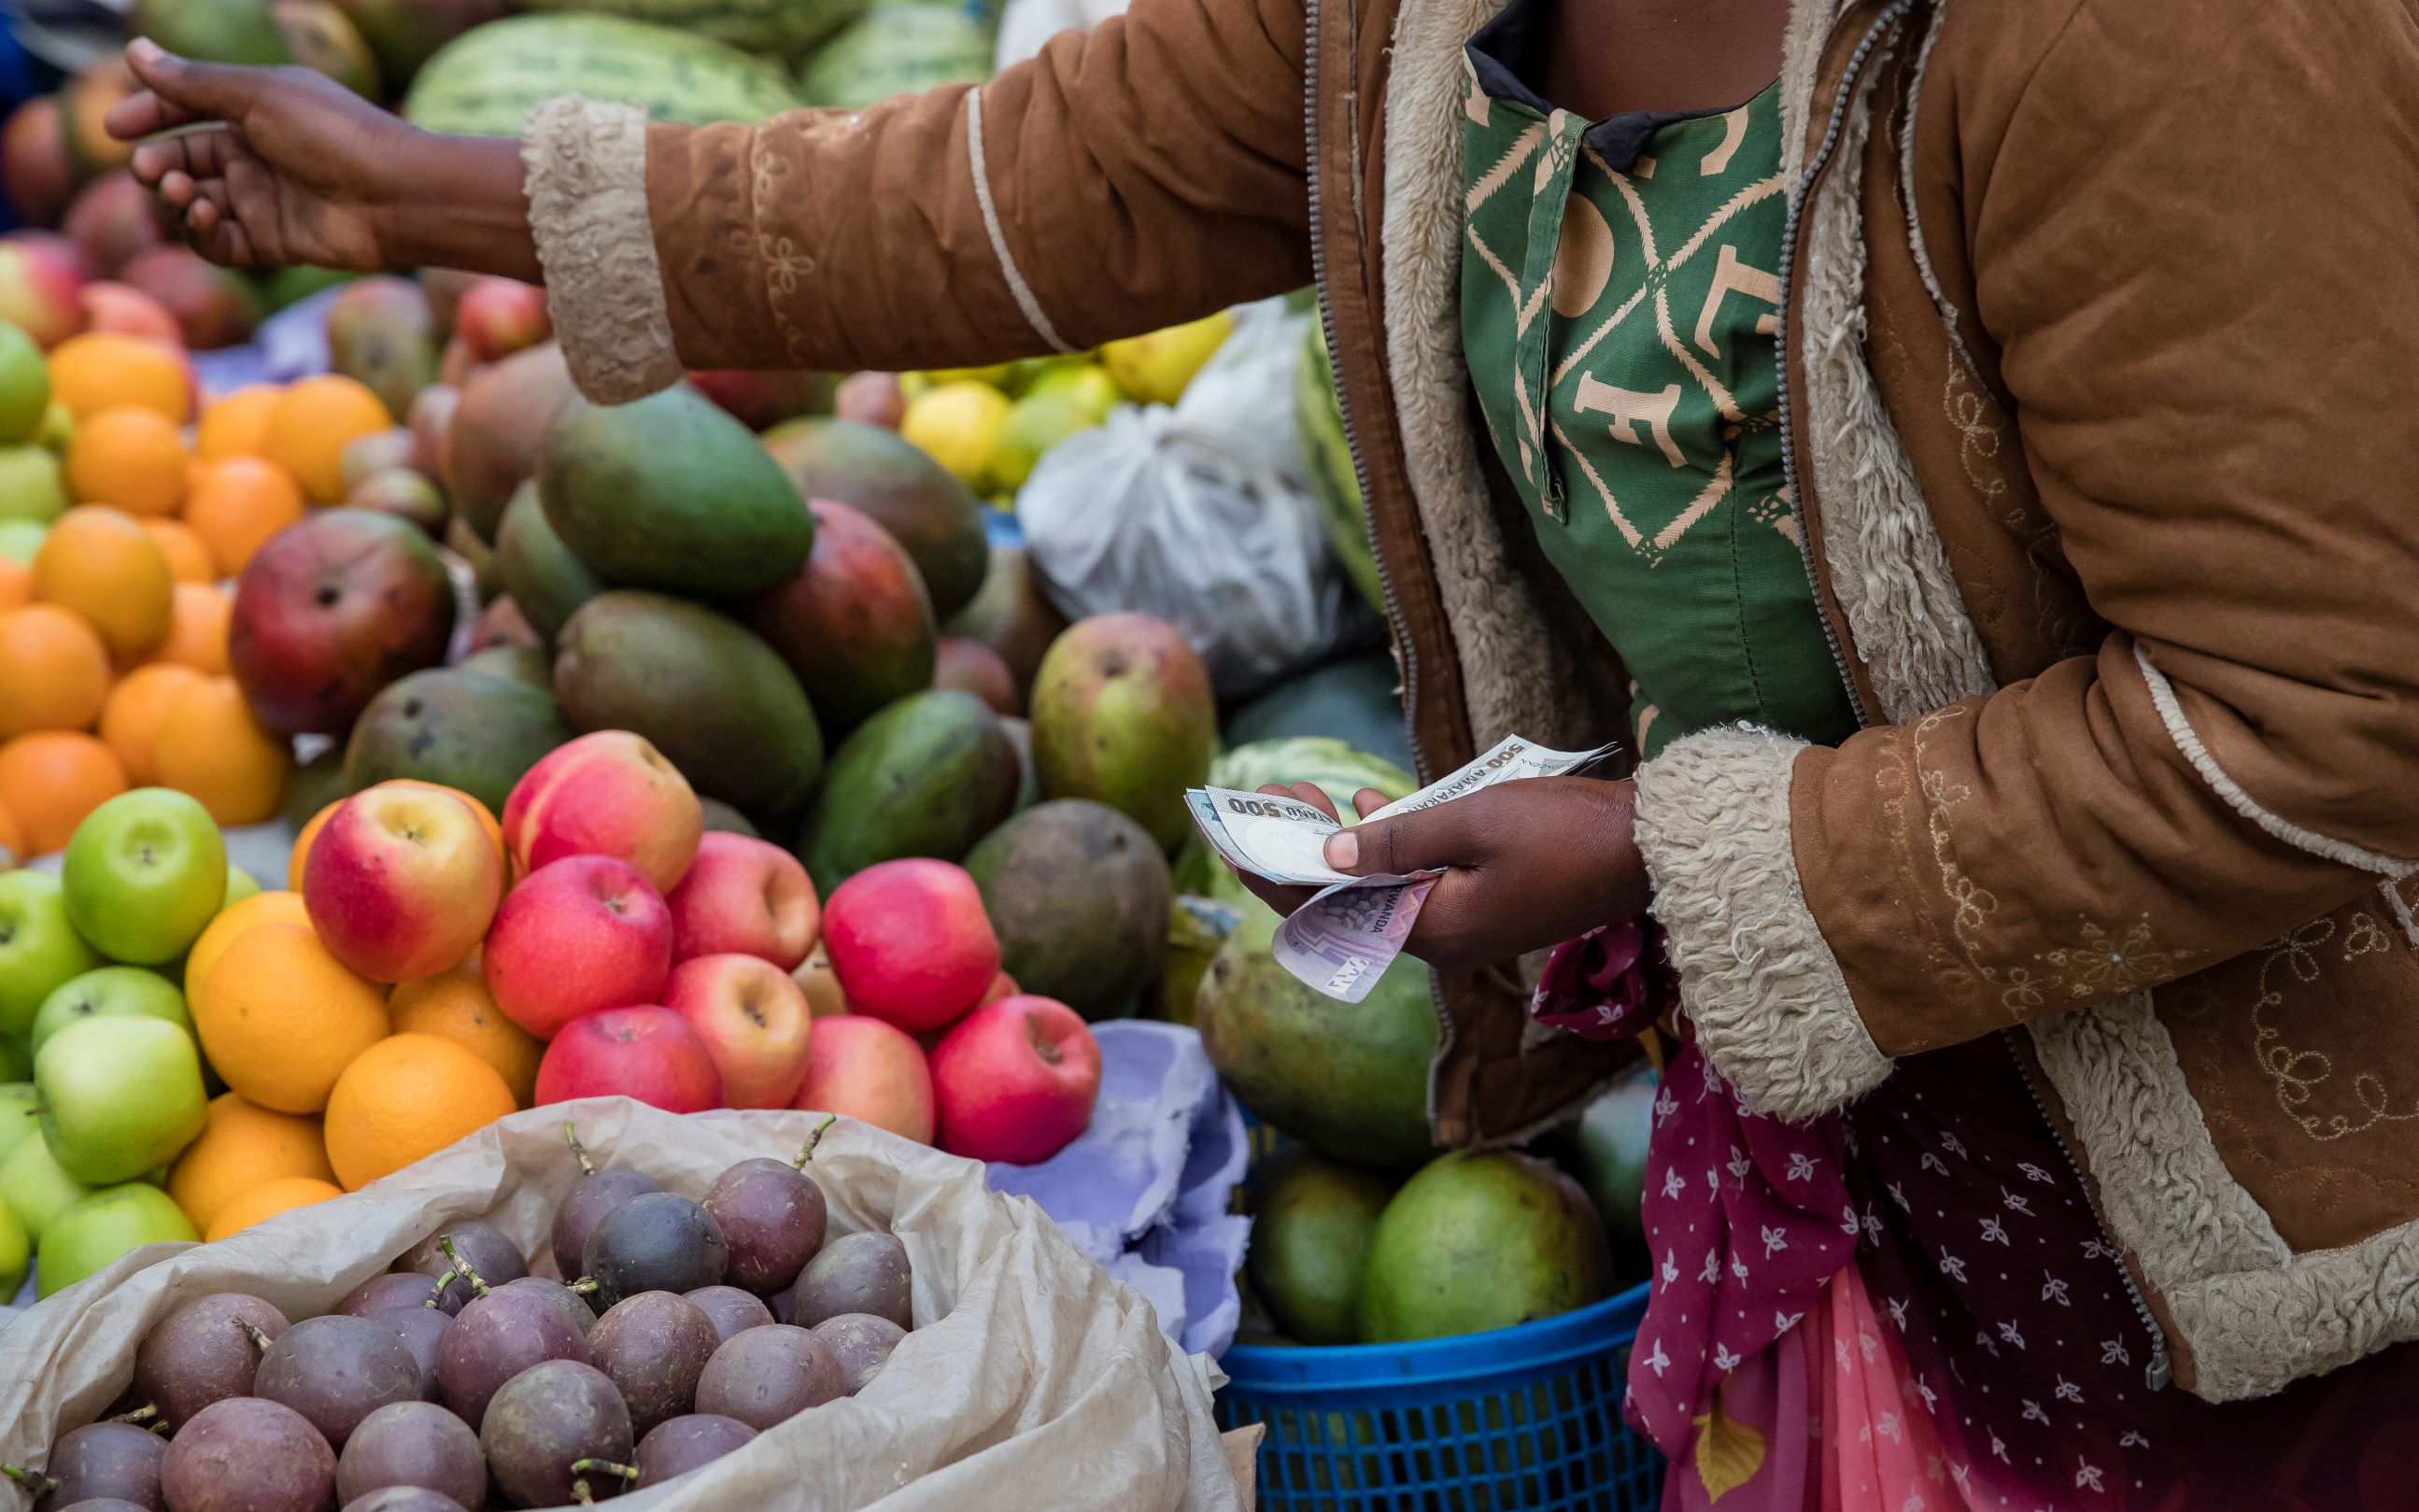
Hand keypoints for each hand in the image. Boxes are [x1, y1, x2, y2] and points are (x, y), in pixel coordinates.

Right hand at [105, 40, 541, 279]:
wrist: (395, 196)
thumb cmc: (334, 133)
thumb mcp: (259, 96)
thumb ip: (195, 82)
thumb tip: (134, 53)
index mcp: (254, 110)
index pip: (186, 109)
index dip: (149, 116)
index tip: (116, 127)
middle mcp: (257, 154)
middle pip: (184, 159)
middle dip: (158, 164)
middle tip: (146, 168)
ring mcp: (264, 200)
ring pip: (195, 203)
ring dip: (175, 197)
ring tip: (178, 191)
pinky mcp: (273, 242)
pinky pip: (220, 242)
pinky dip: (202, 232)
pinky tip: (203, 215)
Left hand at [1226, 776, 1650, 973]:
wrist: (1650, 850)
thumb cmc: (1566, 832)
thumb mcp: (1473, 822)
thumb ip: (1399, 840)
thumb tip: (1331, 853)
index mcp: (1434, 931)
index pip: (1329, 908)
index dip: (1276, 871)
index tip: (1233, 837)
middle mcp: (1443, 941)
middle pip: (1348, 904)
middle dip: (1306, 854)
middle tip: (1280, 800)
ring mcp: (1466, 927)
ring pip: (1380, 892)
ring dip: (1345, 849)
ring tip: (1314, 798)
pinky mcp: (1486, 908)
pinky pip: (1417, 885)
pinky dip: (1390, 851)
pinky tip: (1371, 810)